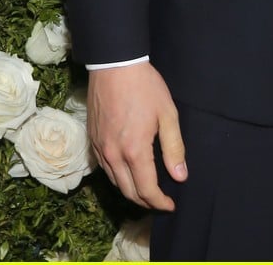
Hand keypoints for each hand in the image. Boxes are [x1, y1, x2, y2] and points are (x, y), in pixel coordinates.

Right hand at [87, 62, 186, 209]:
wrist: (115, 66)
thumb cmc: (145, 87)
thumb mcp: (167, 114)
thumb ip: (174, 148)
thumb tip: (180, 176)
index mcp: (134, 150)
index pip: (147, 190)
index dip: (159, 202)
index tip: (170, 205)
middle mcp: (113, 155)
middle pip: (128, 192)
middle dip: (146, 201)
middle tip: (160, 201)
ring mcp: (100, 148)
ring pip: (115, 183)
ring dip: (131, 191)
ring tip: (147, 190)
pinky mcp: (92, 141)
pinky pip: (105, 169)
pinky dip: (118, 178)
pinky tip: (128, 172)